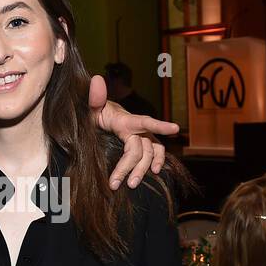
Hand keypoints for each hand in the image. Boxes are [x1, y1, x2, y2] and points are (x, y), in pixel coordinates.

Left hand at [88, 74, 178, 189]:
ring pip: (149, 154)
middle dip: (133, 167)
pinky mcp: (141, 144)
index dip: (159, 125)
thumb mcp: (90, 106)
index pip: (144, 122)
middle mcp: (137, 128)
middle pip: (142, 149)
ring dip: (143, 170)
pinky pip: (154, 153)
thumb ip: (94, 97)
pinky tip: (154, 173)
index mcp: (124, 120)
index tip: (175, 128)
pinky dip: (157, 162)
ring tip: (132, 185)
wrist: (98, 116)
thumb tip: (96, 80)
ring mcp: (141, 136)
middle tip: (122, 185)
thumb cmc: (94, 113)